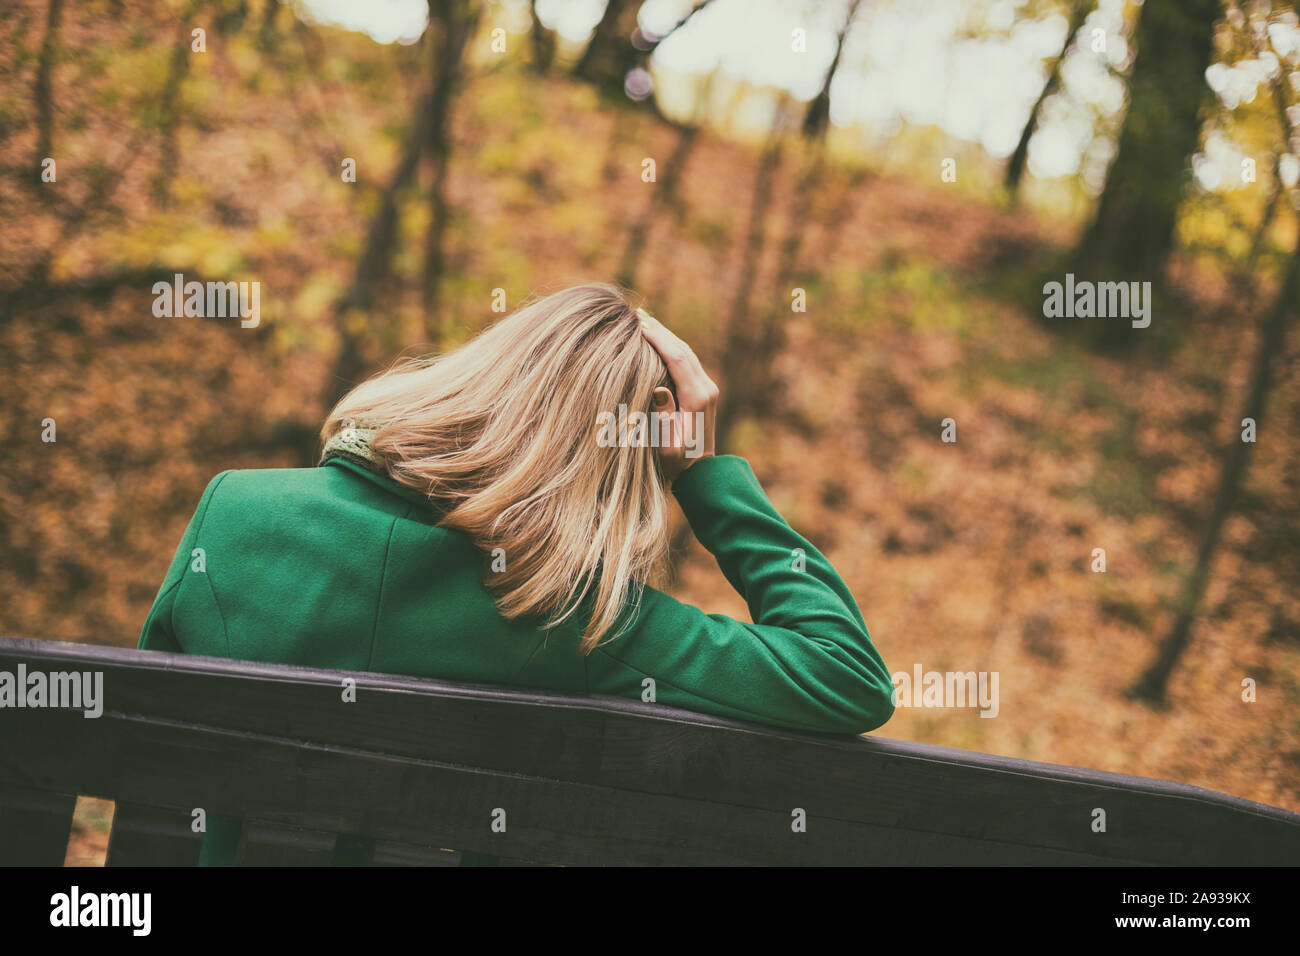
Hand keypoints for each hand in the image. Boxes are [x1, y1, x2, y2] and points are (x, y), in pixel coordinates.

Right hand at [637, 308, 717, 481]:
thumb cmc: (678, 464)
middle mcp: (706, 388)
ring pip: (686, 353)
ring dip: (666, 336)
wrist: (701, 473)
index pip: (678, 358)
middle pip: (683, 349)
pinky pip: (687, 361)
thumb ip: (663, 419)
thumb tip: (659, 388)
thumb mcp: (666, 448)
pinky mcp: (704, 390)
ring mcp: (707, 388)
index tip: (639, 325)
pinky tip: (657, 340)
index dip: (659, 339)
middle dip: (661, 331)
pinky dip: (671, 347)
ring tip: (644, 321)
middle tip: (637, 314)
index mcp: (697, 398)